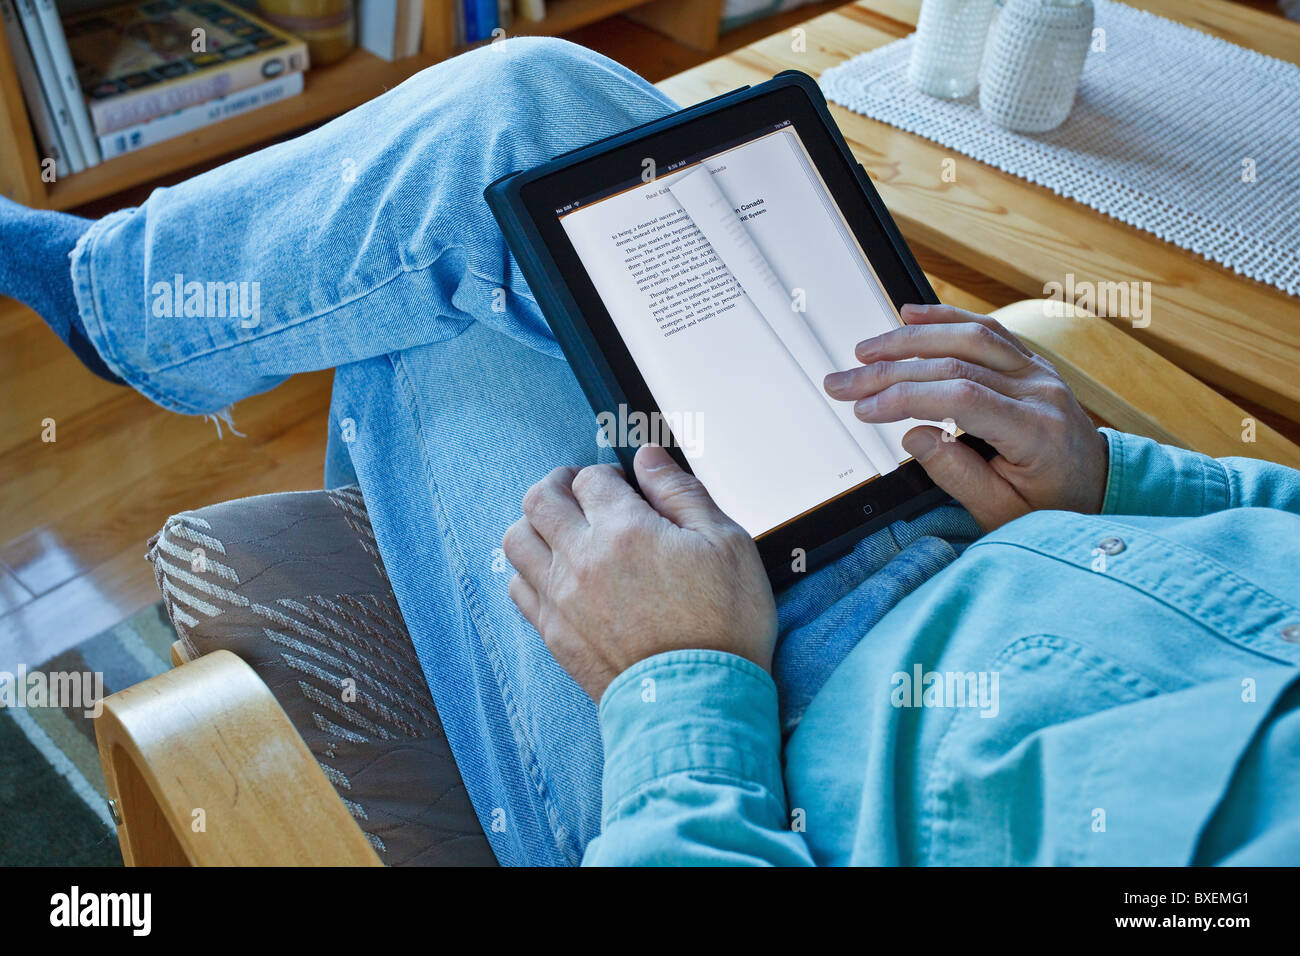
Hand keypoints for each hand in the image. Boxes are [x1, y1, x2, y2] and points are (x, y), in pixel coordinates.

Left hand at [503, 444, 776, 700]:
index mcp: (625, 529)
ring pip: (516, 539)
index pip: (591, 478)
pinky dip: (529, 570)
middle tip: (581, 491)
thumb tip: (649, 459)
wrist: (700, 703)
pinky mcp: (554, 635)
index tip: (625, 488)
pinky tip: (554, 572)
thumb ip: (681, 492)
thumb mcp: (727, 544)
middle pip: (540, 498)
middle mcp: (582, 559)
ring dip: (536, 523)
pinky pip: (518, 587)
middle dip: (560, 484)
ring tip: (562, 527)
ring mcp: (561, 599)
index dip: (608, 475)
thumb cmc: (724, 626)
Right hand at [823, 304, 1107, 531]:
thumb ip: (958, 475)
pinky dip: (945, 318)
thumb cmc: (1051, 506)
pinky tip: (911, 315)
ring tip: (865, 351)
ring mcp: (1037, 371)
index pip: (962, 398)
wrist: (1095, 488)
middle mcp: (1041, 391)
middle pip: (957, 363)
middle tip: (844, 382)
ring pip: (969, 336)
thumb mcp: (1004, 512)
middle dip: (890, 371)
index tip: (865, 409)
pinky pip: (987, 330)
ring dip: (910, 340)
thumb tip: (913, 436)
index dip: (906, 397)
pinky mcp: (1029, 363)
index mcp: (1037, 431)